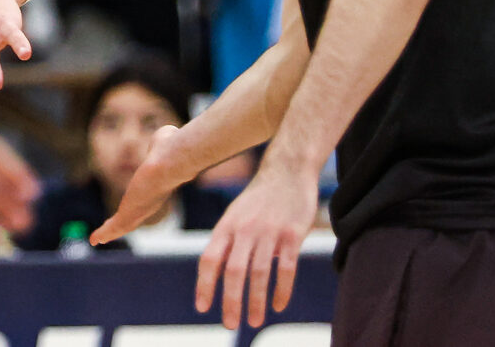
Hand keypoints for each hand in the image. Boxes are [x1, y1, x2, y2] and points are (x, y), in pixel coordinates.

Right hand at [90, 122, 190, 243]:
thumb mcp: (164, 142)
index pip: (145, 199)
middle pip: (133, 216)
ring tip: (100, 239)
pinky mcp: (128, 215)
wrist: (170, 163)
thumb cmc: (171, 148)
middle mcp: (149, 202)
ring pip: (123, 225)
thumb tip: (167, 134)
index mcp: (156, 187)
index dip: (137, 203)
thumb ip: (162, 141)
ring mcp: (139, 211)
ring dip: (110, 232)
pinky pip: (114, 228)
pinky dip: (103, 234)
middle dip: (122, 222)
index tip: (132, 206)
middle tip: (111, 230)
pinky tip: (95, 240)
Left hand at [193, 159, 318, 329]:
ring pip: (259, 273)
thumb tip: (218, 273)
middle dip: (230, 300)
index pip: (209, 259)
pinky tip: (278, 305)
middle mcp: (244, 230)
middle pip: (233, 271)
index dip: (204, 284)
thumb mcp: (235, 215)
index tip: (202, 308)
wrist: (288, 170)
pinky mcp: (292, 234)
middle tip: (229, 325)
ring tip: (253, 322)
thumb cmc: (259, 198)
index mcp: (226, 226)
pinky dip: (282, 289)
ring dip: (255, 300)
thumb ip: (227, 241)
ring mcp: (268, 232)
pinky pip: (286, 267)